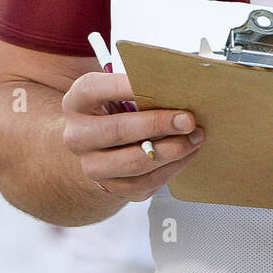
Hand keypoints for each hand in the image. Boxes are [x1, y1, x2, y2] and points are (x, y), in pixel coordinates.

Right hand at [61, 71, 203, 201]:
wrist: (97, 145)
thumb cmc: (114, 110)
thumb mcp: (116, 91)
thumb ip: (138, 86)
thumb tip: (176, 89)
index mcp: (77, 102)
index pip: (94, 89)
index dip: (126, 86)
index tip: (161, 85)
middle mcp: (78, 136)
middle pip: (117, 131)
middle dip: (158, 124)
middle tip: (188, 119)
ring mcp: (91, 165)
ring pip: (133, 162)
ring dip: (171, 150)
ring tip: (195, 137)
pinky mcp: (110, 187)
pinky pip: (144, 183)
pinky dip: (172, 168)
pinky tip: (187, 153)